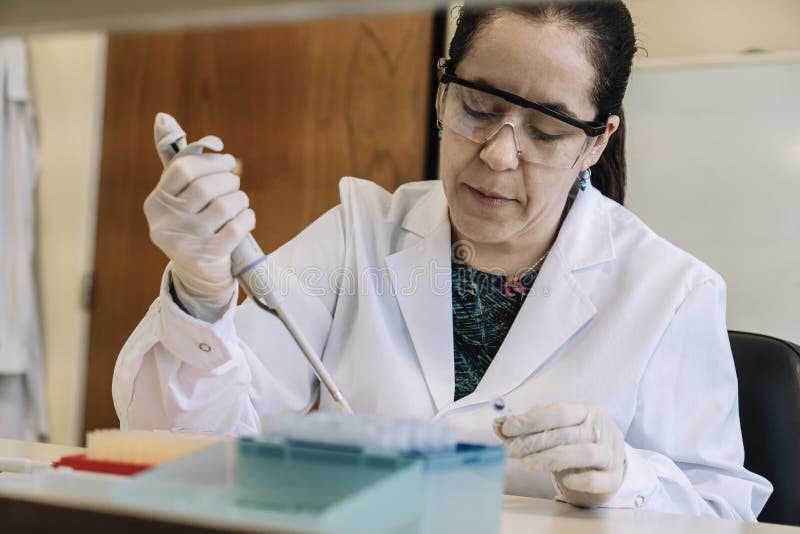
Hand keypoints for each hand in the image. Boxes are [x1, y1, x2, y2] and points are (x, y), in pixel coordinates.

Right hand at [145, 113, 254, 321]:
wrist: (198, 274)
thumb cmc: (192, 223)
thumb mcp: (180, 195)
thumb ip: (178, 158)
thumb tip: (163, 116)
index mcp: (156, 202)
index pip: (184, 169)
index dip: (210, 160)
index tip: (227, 161)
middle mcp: (165, 222)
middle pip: (207, 186)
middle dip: (229, 180)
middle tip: (235, 184)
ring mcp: (186, 241)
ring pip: (225, 205)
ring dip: (240, 199)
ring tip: (239, 202)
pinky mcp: (208, 257)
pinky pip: (238, 227)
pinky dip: (248, 218)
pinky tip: (245, 219)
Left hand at [496, 403, 624, 506]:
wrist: (606, 466)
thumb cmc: (575, 444)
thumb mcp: (555, 431)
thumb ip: (528, 429)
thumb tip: (498, 425)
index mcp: (586, 411)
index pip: (558, 411)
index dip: (531, 420)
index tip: (506, 428)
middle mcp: (602, 429)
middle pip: (566, 433)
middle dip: (534, 441)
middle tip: (510, 450)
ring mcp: (611, 454)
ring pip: (584, 453)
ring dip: (552, 458)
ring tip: (527, 465)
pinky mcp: (614, 478)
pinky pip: (599, 480)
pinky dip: (582, 480)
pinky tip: (565, 480)